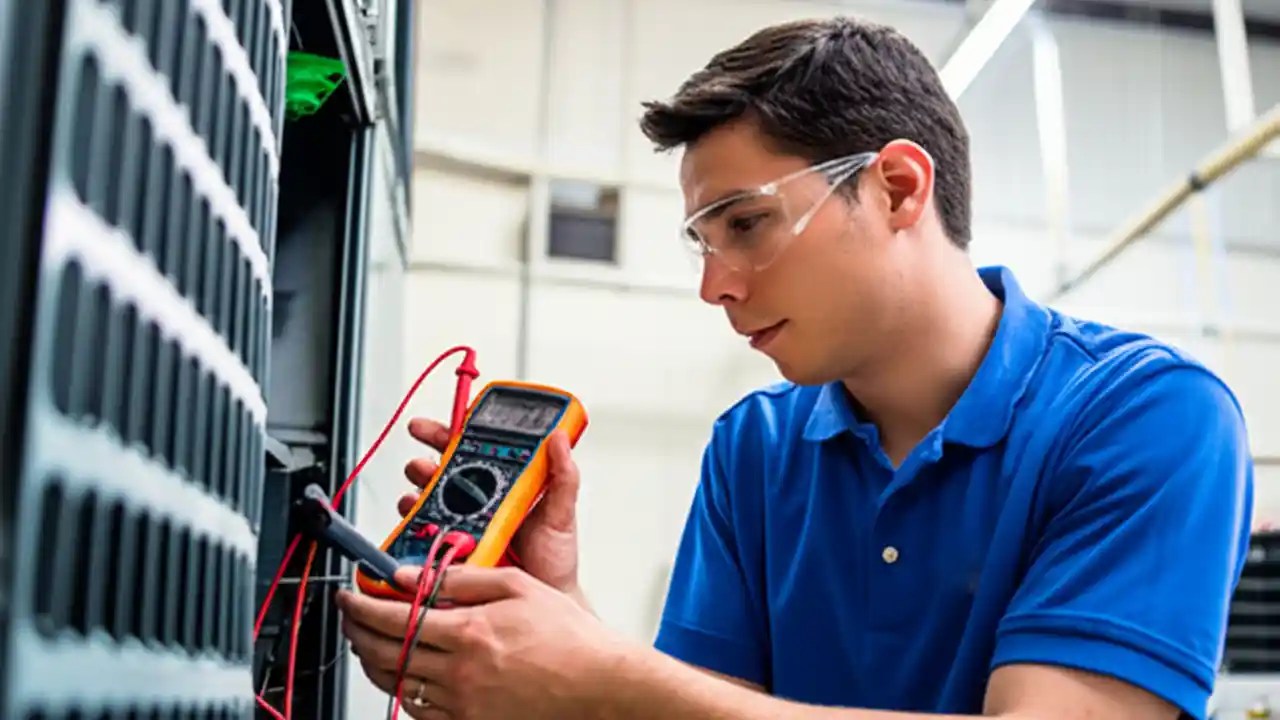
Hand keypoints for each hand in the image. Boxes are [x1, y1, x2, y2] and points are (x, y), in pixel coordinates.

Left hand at [337, 565, 620, 719]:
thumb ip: (462, 579)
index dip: (360, 606)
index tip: (349, 596)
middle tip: (349, 616)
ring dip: (369, 662)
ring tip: (365, 643)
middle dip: (355, 632)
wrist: (599, 685)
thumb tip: (412, 577)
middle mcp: (460, 672)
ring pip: (394, 685)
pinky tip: (399, 674)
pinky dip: (398, 690)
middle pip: (383, 653)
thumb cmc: (568, 638)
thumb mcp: (518, 586)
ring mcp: (463, 704)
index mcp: (470, 632)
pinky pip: (417, 710)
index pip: (393, 618)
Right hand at [399, 418, 583, 600]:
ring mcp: (461, 530)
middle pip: (441, 474)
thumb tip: (560, 438)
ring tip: (416, 493)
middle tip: (419, 464)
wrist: (546, 604)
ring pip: (427, 504)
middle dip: (424, 464)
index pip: (472, 452)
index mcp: (502, 487)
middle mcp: (477, 505)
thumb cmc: (555, 559)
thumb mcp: (561, 514)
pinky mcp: (450, 556)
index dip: (450, 435)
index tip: (436, 428)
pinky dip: (412, 531)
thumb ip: (563, 476)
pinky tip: (414, 527)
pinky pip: (423, 539)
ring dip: (415, 494)